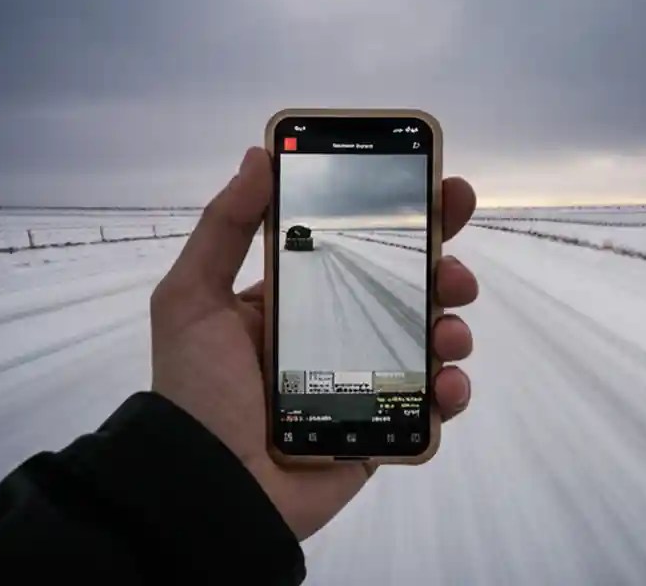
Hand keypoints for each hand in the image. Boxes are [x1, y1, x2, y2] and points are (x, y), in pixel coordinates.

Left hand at [150, 146, 478, 538]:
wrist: (211, 491)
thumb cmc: (199, 391)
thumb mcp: (191, 299)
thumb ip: (225, 227)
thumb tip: (259, 155)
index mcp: (295, 300)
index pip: (356, 246)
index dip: (401, 218)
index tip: (439, 192)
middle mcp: (334, 335)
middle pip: (405, 289)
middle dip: (442, 269)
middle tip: (454, 267)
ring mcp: (362, 384)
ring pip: (427, 342)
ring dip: (452, 328)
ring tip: (448, 332)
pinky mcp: (380, 431)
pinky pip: (430, 406)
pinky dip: (451, 391)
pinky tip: (446, 384)